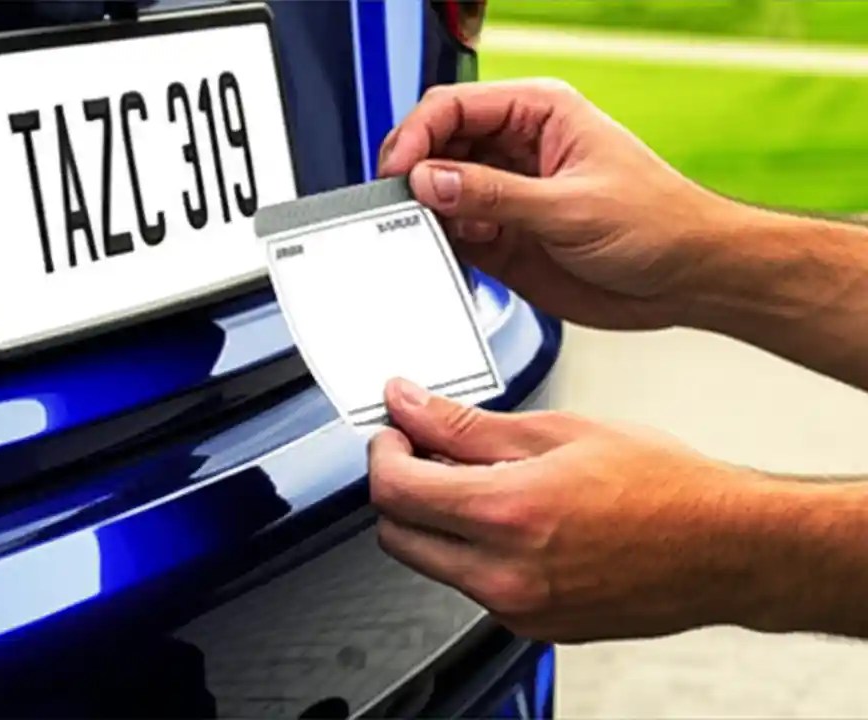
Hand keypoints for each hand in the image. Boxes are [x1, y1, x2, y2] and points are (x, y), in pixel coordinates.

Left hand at [368, 378, 783, 642]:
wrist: (728, 549)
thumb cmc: (664, 486)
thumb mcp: (559, 430)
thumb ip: (467, 423)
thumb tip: (409, 404)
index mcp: (508, 514)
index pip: (393, 491)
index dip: (382, 453)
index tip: (394, 433)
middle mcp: (505, 573)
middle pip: (396, 535)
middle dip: (399, 488)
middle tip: (426, 452)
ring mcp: (518, 608)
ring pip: (432, 562)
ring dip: (435, 521)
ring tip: (482, 480)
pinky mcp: (534, 627)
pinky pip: (472, 586)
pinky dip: (472, 550)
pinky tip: (512, 518)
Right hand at [379, 79, 740, 330]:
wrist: (686, 279)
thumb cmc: (659, 224)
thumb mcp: (571, 208)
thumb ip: (494, 195)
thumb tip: (430, 181)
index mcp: (539, 115)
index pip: (454, 108)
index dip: (417, 135)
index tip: (399, 172)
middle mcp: (516, 150)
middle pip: (437, 146)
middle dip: (413, 174)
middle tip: (399, 206)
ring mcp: (506, 195)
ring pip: (438, 192)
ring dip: (426, 214)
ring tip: (427, 234)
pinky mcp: (503, 238)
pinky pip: (452, 235)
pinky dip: (440, 246)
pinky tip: (446, 255)